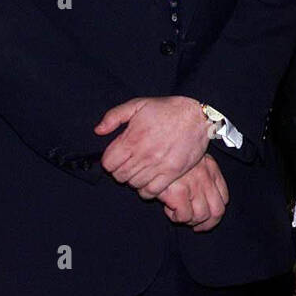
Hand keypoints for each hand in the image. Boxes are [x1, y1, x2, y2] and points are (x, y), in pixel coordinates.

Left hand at [95, 95, 209, 198]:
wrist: (197, 116)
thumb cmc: (167, 109)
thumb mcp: (138, 104)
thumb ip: (114, 116)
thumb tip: (98, 131)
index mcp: (132, 138)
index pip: (108, 163)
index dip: (110, 161)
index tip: (118, 157)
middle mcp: (144, 153)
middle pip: (120, 176)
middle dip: (121, 171)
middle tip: (129, 164)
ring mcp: (158, 164)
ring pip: (134, 184)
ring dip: (134, 179)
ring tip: (140, 170)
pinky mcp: (172, 172)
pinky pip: (151, 191)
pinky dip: (146, 189)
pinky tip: (149, 180)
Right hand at [159, 153, 229, 231]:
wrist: (155, 144)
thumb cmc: (169, 153)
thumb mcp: (192, 157)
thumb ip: (201, 172)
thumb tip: (204, 196)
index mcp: (211, 169)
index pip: (224, 198)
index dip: (215, 212)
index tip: (206, 217)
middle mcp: (206, 178)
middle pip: (217, 211)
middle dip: (208, 224)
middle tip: (196, 226)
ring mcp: (193, 185)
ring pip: (201, 216)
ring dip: (190, 220)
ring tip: (178, 213)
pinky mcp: (178, 192)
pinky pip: (184, 216)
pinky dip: (176, 217)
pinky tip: (168, 208)